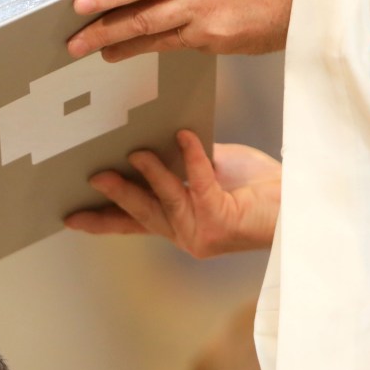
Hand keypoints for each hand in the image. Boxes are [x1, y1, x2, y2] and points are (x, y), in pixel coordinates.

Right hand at [65, 131, 279, 257]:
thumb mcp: (208, 171)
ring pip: (164, 200)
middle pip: (140, 214)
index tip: (70, 216)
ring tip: (137, 151)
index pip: (131, 223)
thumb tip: (146, 140)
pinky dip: (191, 157)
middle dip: (116, 196)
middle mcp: (184, 234)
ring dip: (150, 173)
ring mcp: (201, 232)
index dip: (100, 221)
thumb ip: (179, 165)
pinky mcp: (219, 221)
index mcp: (177, 224)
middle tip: (95, 177)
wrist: (300, 201)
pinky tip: (185, 135)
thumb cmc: (256, 186)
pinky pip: (198, 183)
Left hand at [67, 0, 313, 58]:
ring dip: (121, 46)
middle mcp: (202, 1)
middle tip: (72, 42)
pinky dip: (155, 45)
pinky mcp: (222, 46)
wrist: (326, 0)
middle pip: (141, 20)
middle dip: (102, 31)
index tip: (79, 4)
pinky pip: (181, 45)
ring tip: (94, 51)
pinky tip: (137, 48)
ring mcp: (211, 29)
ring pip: (155, 40)